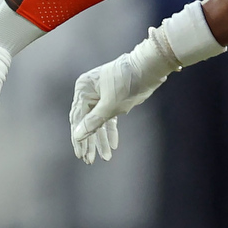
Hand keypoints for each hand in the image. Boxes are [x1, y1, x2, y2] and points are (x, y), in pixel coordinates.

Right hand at [69, 34, 179, 163]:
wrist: (150, 67)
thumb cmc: (128, 83)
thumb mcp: (110, 106)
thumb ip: (93, 122)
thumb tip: (77, 135)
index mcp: (83, 89)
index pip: (77, 118)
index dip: (79, 138)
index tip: (81, 155)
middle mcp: (88, 91)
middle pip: (85, 121)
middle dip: (90, 141)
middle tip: (90, 160)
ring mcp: (100, 95)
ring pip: (98, 121)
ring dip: (101, 139)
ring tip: (105, 157)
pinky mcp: (112, 98)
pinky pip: (108, 117)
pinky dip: (111, 130)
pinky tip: (114, 145)